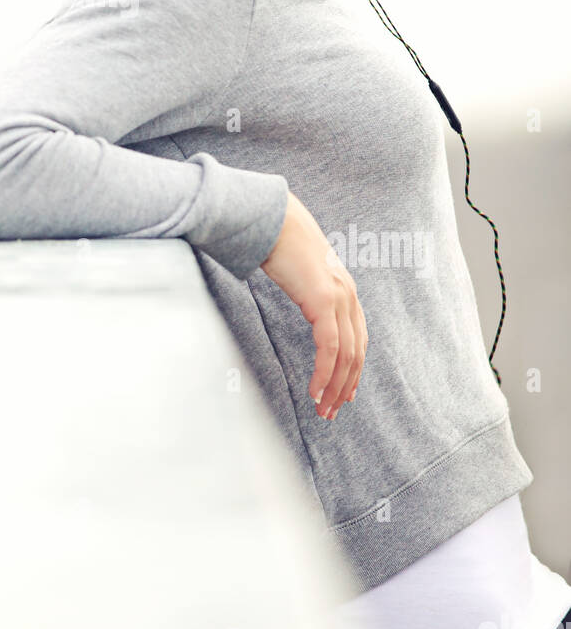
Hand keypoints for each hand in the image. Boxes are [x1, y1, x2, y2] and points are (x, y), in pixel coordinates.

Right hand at [259, 191, 367, 419]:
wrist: (272, 217)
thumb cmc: (279, 240)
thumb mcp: (298, 271)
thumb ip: (306, 287)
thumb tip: (299, 297)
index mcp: (344, 289)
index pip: (357, 339)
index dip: (351, 370)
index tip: (341, 393)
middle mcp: (348, 294)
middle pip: (356, 353)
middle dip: (345, 387)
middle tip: (332, 412)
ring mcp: (339, 297)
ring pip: (346, 356)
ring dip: (335, 387)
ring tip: (323, 409)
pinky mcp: (324, 300)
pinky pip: (330, 347)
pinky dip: (325, 373)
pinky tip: (315, 390)